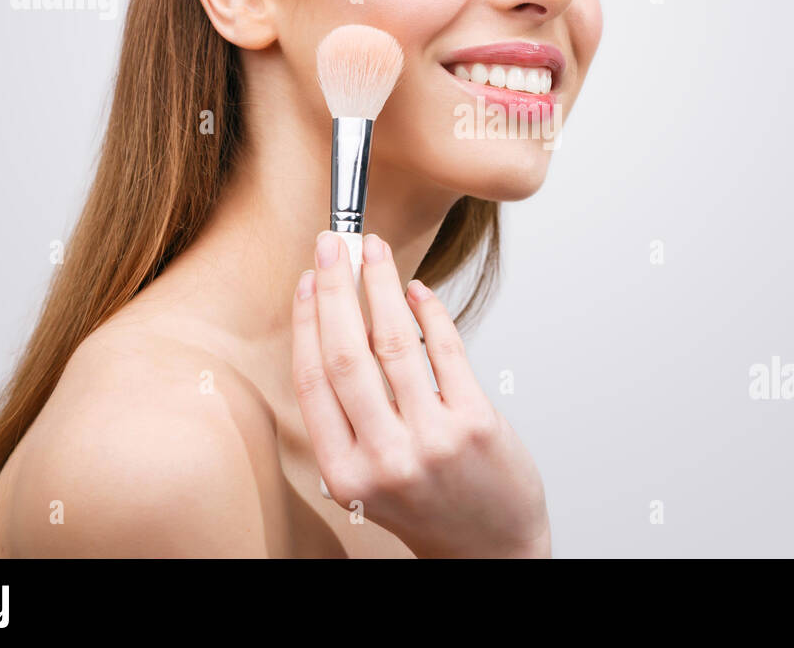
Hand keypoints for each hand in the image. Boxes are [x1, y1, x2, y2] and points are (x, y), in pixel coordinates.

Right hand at [290, 230, 550, 557]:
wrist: (490, 548)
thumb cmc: (427, 506)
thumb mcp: (367, 479)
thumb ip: (348, 420)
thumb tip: (333, 325)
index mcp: (344, 472)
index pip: (313, 380)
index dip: (306, 322)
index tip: (304, 281)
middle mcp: (384, 457)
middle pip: (346, 353)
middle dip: (335, 288)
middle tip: (332, 245)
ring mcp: (432, 440)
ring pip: (395, 343)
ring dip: (381, 285)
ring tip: (375, 251)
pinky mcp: (475, 423)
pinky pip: (446, 350)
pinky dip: (429, 311)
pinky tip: (417, 289)